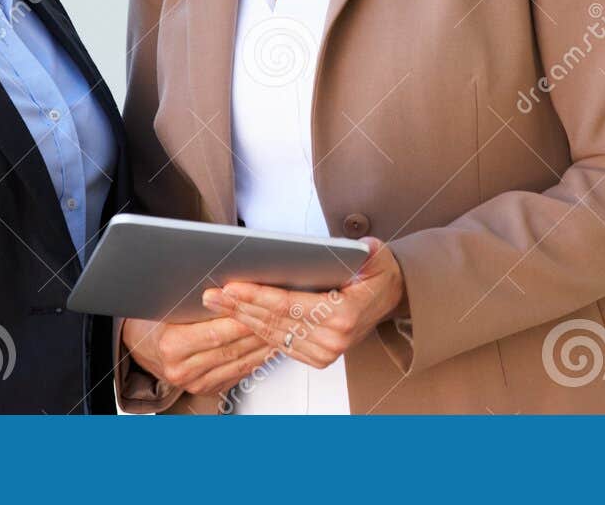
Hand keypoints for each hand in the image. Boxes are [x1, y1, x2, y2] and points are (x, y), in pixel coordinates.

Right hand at [120, 314, 273, 397]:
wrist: (143, 348)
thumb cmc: (158, 321)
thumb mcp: (169, 305)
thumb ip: (197, 301)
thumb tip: (229, 287)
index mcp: (171, 345)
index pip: (215, 333)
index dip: (241, 320)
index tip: (260, 308)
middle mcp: (182, 369)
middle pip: (230, 348)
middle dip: (259, 331)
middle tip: (280, 317)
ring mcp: (195, 383)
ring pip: (239, 362)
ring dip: (263, 346)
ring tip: (282, 329)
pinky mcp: (207, 389)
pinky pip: (239, 373)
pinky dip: (257, 359)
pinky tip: (270, 346)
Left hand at [202, 237, 406, 369]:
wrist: (392, 295)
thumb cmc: (378, 273)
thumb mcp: (373, 254)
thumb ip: (354, 251)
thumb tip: (331, 247)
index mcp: (345, 315)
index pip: (290, 305)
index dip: (257, 296)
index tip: (232, 287)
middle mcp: (333, 339)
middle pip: (275, 322)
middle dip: (239, 307)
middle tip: (212, 295)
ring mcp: (325, 352)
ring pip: (273, 335)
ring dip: (243, 319)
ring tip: (218, 304)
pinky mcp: (318, 358)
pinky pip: (280, 344)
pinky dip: (258, 330)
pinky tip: (239, 317)